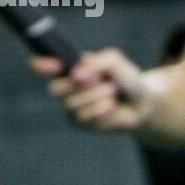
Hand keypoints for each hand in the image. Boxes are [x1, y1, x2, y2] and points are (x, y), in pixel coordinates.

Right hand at [29, 49, 145, 132]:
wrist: (142, 103)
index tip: (42, 64)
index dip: (42, 66)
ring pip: (72, 104)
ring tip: (112, 92)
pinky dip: (101, 110)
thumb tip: (76, 75)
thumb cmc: (126, 79)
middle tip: (98, 80)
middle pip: (55, 89)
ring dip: (96, 96)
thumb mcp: (115, 61)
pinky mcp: (80, 122)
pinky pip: (83, 117)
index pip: (47, 66)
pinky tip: (111, 107)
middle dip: (78, 85)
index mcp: (71, 67)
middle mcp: (66, 87)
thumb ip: (98, 61)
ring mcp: (71, 106)